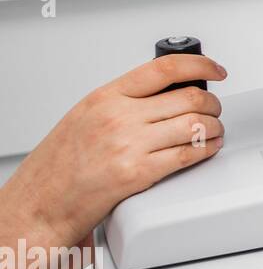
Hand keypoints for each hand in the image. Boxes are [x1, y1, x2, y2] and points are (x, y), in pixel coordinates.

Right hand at [4, 55, 226, 250]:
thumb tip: (166, 94)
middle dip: (212, 104)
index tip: (216, 69)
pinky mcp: (138, 173)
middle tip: (215, 110)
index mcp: (106, 97)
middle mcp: (118, 117)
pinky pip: (189, 154)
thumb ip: (124, 102)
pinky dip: (207, 149)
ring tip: (213, 131)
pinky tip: (208, 149)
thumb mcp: (86, 116)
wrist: (41, 203)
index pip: (164, 69)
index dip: (199, 64)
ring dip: (214, 127)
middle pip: (189, 98)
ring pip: (195, 124)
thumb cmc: (60, 164)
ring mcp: (129, 145)